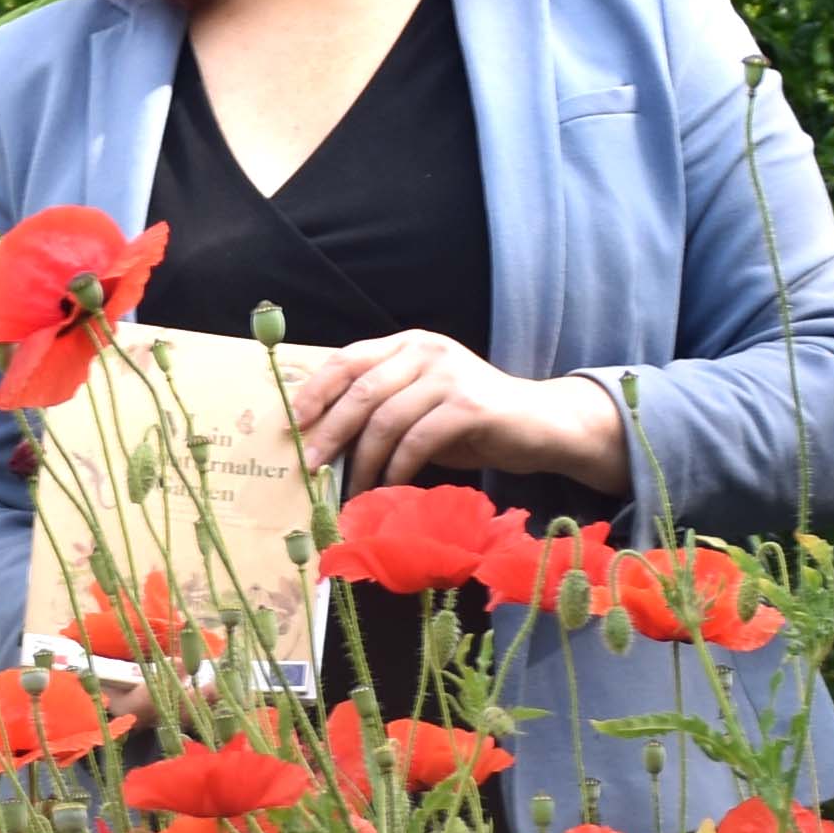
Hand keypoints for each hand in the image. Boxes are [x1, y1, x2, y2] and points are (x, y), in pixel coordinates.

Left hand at [289, 330, 633, 499]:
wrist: (539, 424)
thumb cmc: (471, 421)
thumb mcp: (421, 403)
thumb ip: (382, 407)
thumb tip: (324, 439)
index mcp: (409, 344)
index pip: (350, 358)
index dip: (317, 389)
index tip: (294, 421)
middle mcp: (427, 351)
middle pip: (362, 390)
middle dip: (331, 430)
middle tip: (310, 464)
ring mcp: (450, 376)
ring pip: (387, 419)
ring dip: (363, 460)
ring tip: (354, 488)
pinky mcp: (470, 407)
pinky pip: (418, 441)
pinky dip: (399, 468)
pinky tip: (391, 486)